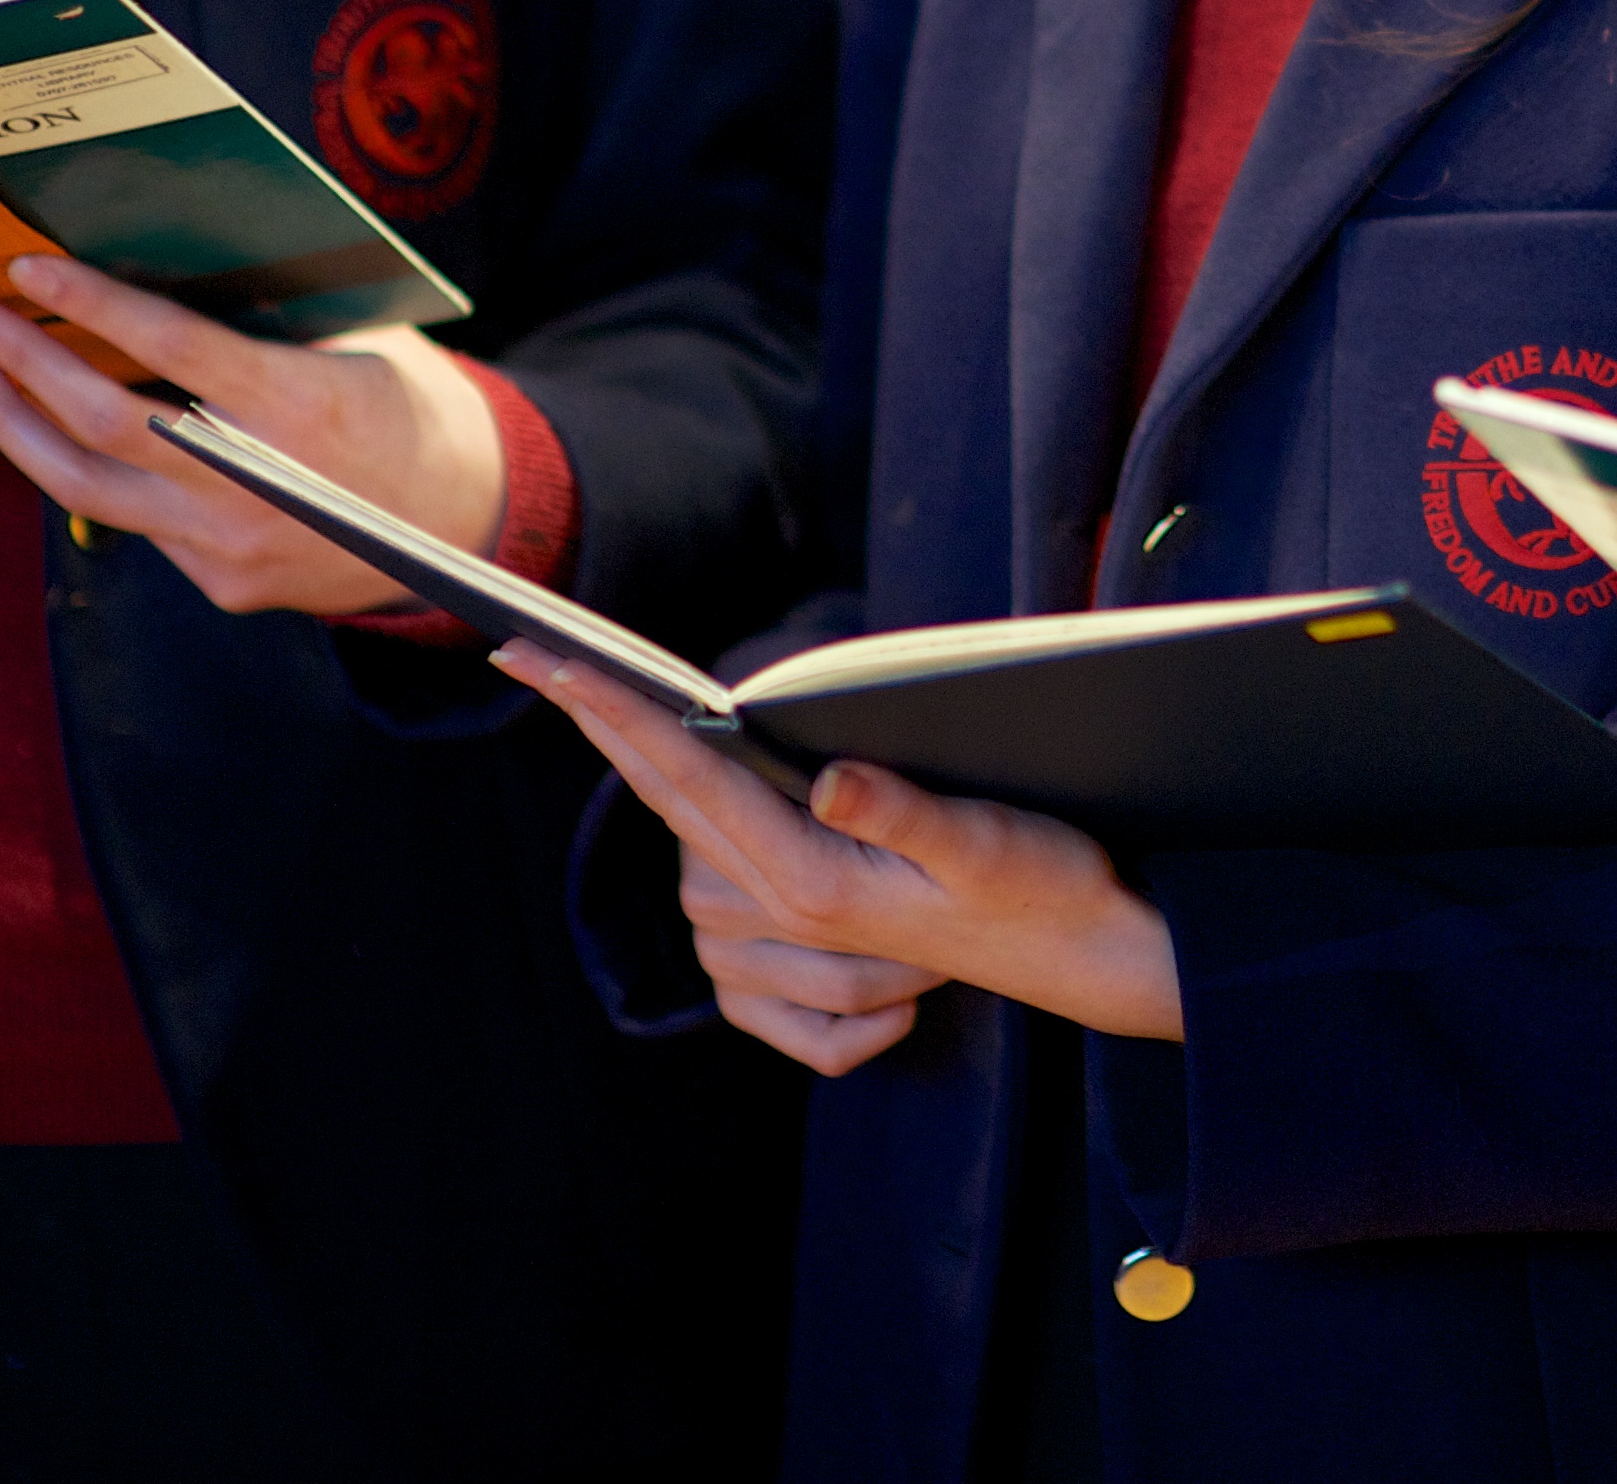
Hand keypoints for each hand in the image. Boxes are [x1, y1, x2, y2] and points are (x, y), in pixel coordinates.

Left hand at [0, 254, 505, 614]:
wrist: (470, 526)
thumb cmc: (412, 412)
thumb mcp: (361, 346)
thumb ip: (269, 330)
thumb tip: (164, 281)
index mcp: (298, 406)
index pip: (170, 348)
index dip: (92, 307)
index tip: (26, 272)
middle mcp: (255, 482)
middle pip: (102, 424)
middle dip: (21, 366)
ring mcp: (232, 545)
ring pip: (89, 490)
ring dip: (17, 426)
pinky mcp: (225, 584)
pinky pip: (141, 524)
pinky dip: (96, 474)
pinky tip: (63, 435)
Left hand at [513, 644, 1184, 1061]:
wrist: (1084, 953)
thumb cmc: (1043, 884)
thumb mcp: (986, 840)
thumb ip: (903, 813)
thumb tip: (826, 781)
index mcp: (814, 880)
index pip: (689, 778)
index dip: (614, 716)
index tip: (545, 663)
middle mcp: (785, 912)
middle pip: (667, 802)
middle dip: (603, 728)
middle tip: (531, 656)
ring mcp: (786, 941)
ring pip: (689, 850)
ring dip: (681, 790)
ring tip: (694, 731)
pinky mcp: (801, 961)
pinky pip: (720, 908)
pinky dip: (711, 849)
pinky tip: (732, 820)